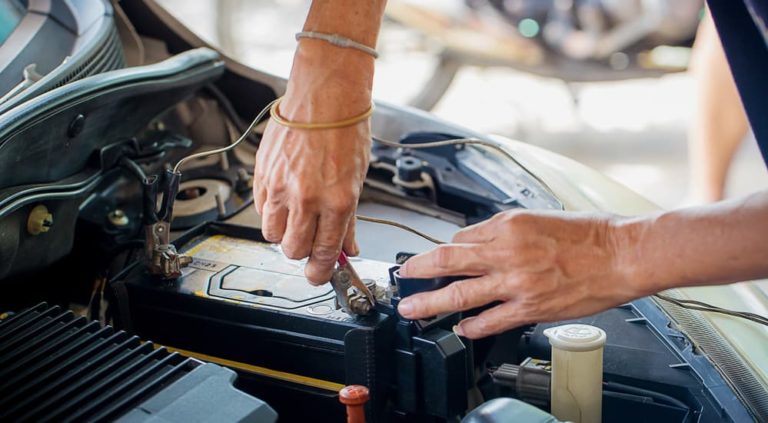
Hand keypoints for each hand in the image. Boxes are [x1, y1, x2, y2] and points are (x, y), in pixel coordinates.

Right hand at [254, 96, 370, 283]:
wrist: (324, 96)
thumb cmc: (346, 131)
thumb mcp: (357, 180)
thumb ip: (349, 219)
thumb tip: (347, 247)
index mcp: (337, 201)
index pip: (324, 252)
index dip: (321, 271)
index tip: (319, 274)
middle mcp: (307, 197)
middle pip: (293, 250)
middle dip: (303, 252)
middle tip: (310, 241)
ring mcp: (281, 187)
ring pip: (272, 235)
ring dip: (284, 233)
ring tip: (296, 217)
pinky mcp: (262, 175)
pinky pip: (261, 210)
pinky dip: (271, 212)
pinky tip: (285, 199)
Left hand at [396, 210, 646, 338]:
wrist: (622, 254)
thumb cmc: (589, 234)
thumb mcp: (538, 217)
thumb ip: (505, 231)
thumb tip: (479, 243)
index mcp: (507, 224)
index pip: (460, 237)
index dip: (443, 250)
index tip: (432, 258)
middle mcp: (506, 251)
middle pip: (447, 260)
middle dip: (417, 270)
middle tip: (402, 278)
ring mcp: (515, 282)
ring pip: (459, 293)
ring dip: (429, 303)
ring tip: (411, 308)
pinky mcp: (529, 307)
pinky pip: (490, 320)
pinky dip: (471, 325)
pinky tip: (462, 328)